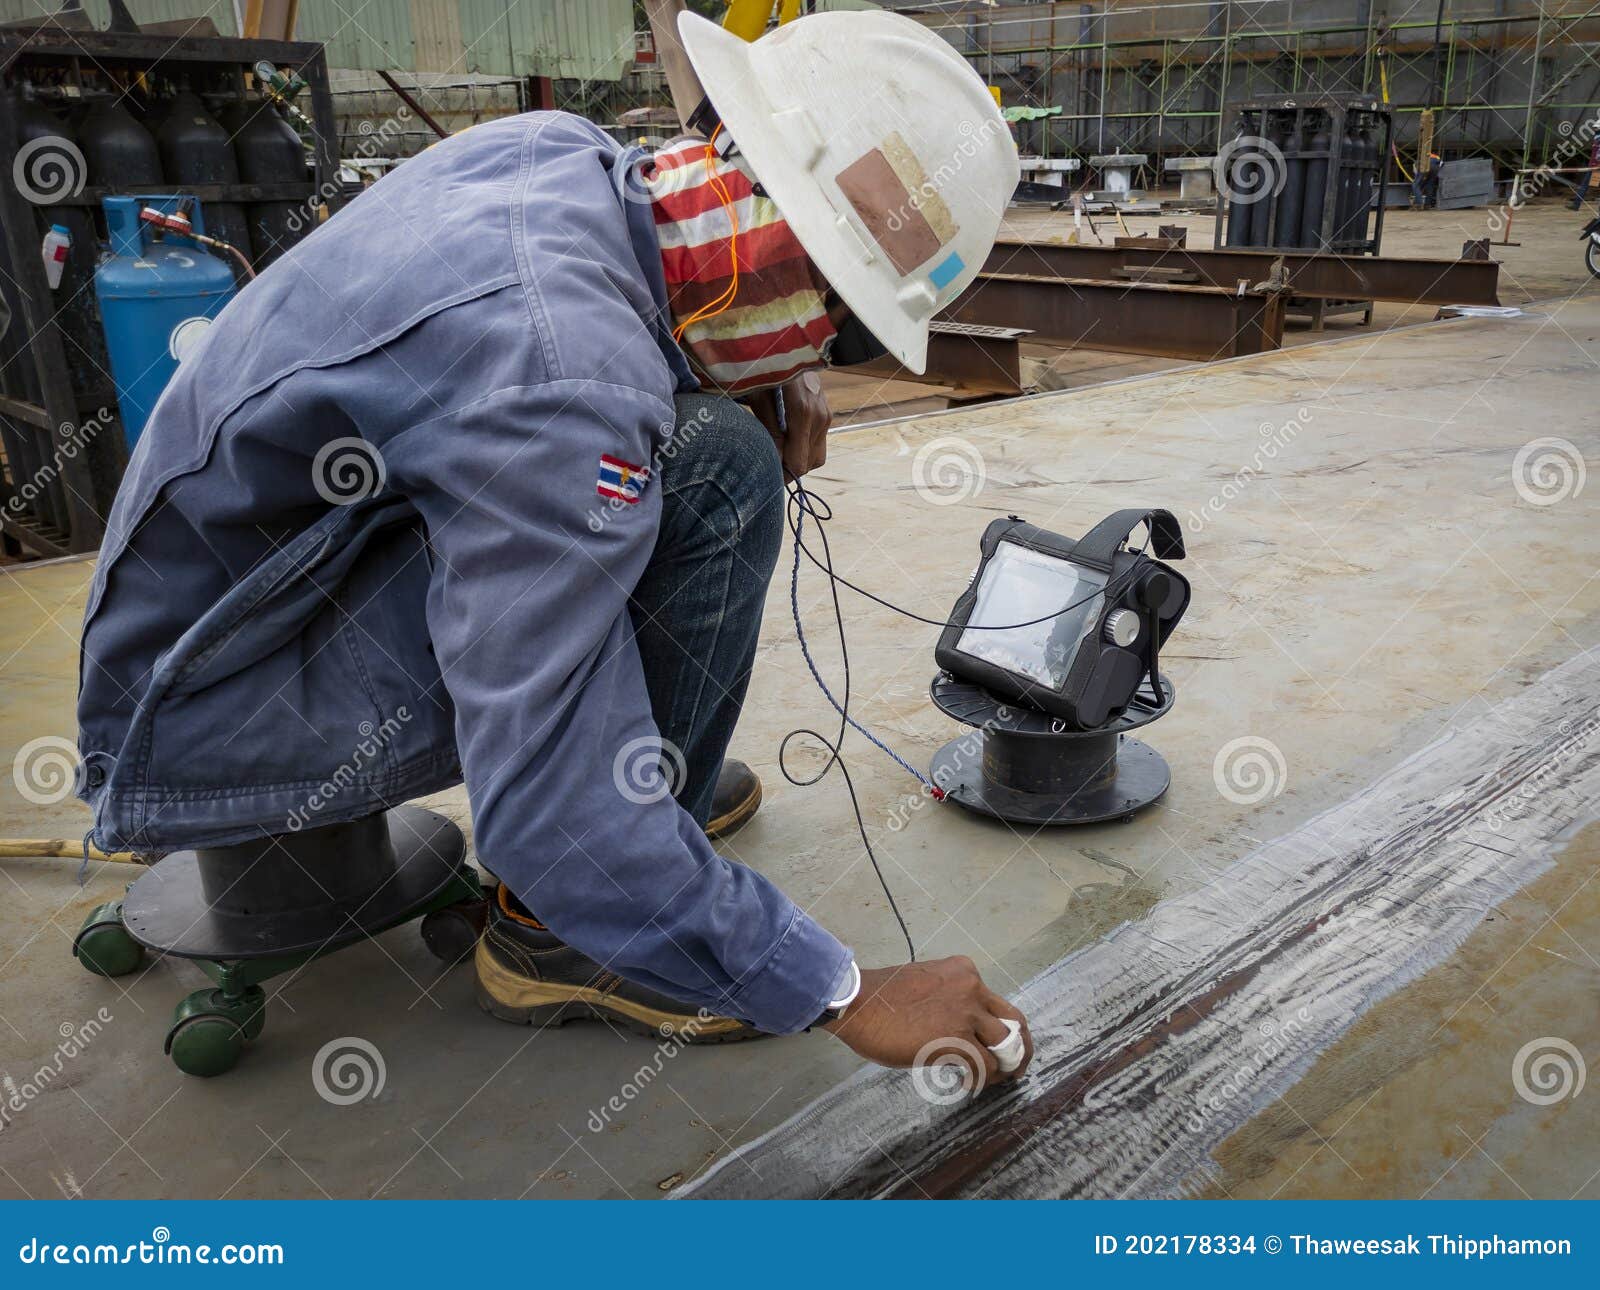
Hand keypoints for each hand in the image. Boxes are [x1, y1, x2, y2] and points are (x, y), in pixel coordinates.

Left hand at [745, 370, 830, 478]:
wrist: (791, 347)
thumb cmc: (769, 369)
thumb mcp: (760, 397)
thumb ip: (768, 430)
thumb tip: (773, 461)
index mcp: (803, 412)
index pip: (798, 462)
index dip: (782, 475)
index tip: (767, 475)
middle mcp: (820, 417)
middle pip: (808, 464)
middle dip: (788, 468)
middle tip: (768, 462)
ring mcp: (827, 416)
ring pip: (816, 458)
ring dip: (797, 459)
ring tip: (777, 449)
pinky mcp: (828, 415)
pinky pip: (818, 446)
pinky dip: (804, 449)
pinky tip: (788, 439)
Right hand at [821, 957, 1031, 1089]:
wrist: (857, 1003)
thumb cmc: (881, 998)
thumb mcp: (925, 985)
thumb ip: (948, 999)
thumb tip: (956, 1027)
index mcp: (964, 972)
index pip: (998, 1003)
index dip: (1001, 1029)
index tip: (994, 1045)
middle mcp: (972, 988)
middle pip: (1015, 1022)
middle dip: (1020, 1049)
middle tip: (1014, 1068)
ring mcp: (966, 1013)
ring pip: (1005, 1047)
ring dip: (1003, 1069)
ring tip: (990, 1081)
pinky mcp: (956, 1040)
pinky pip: (985, 1066)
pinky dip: (980, 1081)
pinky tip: (964, 1084)